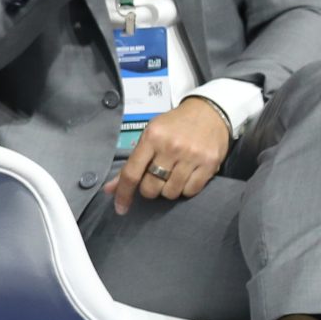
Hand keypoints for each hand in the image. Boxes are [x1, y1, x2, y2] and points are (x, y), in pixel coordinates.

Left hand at [105, 98, 231, 215]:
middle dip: (150, 189)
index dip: (123, 194)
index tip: (120, 208)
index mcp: (152, 137)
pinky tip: (186, 177)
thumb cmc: (175, 125)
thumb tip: (110, 189)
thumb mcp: (150, 135)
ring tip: (172, 176)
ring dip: (168, 190)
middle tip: (156, 178)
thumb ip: (132, 163)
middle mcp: (171, 147)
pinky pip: (191, 191)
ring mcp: (192, 156)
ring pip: (171, 192)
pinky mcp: (210, 163)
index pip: (132, 173)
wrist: (209, 111)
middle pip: (151, 187)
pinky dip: (185, 189)